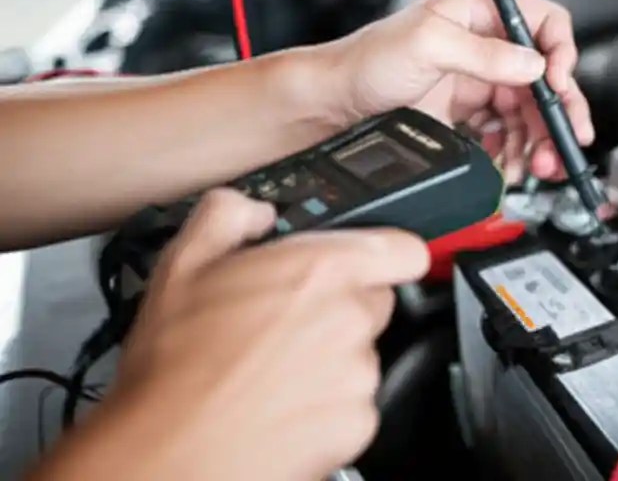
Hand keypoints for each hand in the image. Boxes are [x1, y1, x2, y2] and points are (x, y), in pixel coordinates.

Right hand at [30, 190, 428, 480]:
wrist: (166, 454)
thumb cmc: (172, 370)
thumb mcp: (181, 265)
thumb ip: (228, 215)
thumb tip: (254, 210)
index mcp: (322, 272)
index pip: (403, 249)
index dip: (384, 254)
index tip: (366, 263)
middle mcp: (351, 321)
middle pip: (374, 302)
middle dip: (338, 308)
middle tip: (283, 323)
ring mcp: (358, 376)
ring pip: (361, 354)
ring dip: (328, 359)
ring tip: (269, 370)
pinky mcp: (357, 425)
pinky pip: (353, 404)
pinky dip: (326, 405)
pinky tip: (278, 405)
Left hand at [318, 0, 593, 183]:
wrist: (333, 105)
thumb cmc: (367, 60)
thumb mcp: (428, 44)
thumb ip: (485, 53)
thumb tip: (533, 65)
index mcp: (481, 12)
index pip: (545, 25)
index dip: (561, 55)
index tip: (556, 86)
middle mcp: (487, 44)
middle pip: (545, 77)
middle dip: (558, 112)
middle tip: (566, 141)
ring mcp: (480, 81)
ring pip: (530, 111)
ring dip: (540, 140)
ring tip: (538, 164)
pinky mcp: (470, 113)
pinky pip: (507, 134)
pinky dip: (515, 152)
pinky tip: (510, 164)